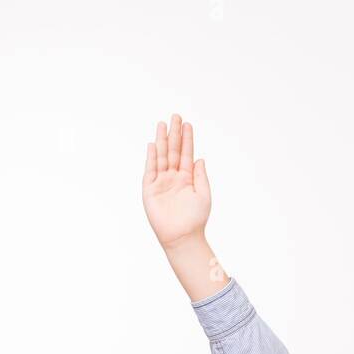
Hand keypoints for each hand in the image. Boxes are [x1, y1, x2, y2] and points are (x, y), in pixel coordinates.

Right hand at [142, 113, 210, 250]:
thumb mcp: (203, 194)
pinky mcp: (150, 190)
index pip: (186, 154)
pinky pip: (150, 170)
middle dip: (174, 134)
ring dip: (161, 141)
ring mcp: (161, 182)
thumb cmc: (196, 219)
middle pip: (172, 151)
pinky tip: (152, 145)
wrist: (183, 237)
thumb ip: (200, 176)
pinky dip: (151, 158)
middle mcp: (174, 178)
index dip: (187, 139)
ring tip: (162, 124)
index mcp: (187, 178)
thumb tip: (199, 158)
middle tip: (175, 116)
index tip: (188, 124)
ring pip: (161, 157)